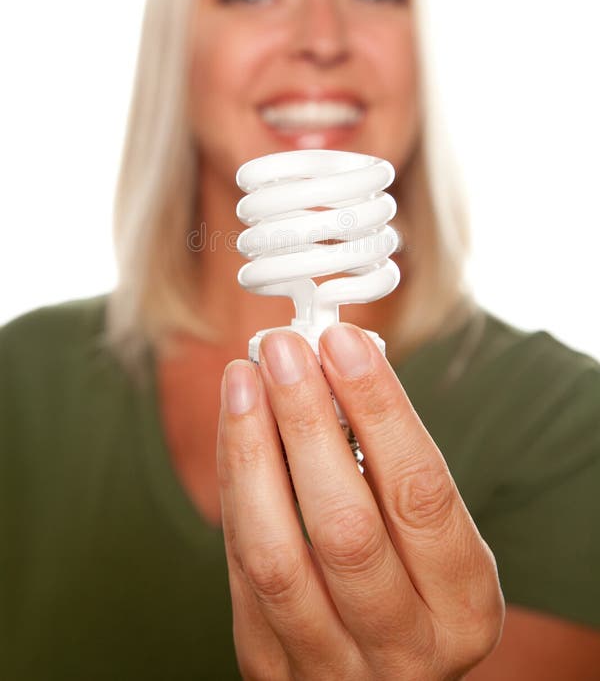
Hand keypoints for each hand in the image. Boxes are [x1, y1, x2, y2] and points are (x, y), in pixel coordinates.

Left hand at [217, 323, 504, 679]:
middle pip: (345, 527)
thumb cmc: (412, 580)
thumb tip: (332, 363)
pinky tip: (236, 426)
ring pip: (276, 555)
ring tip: (244, 379)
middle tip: (283, 349)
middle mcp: (404, 647)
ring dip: (253, 451)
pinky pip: (239, 564)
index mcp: (464, 606)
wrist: (377, 673)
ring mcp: (332, 665)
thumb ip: (390, 464)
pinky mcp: (269, 663)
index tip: (343, 343)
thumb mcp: (433, 536)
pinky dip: (234, 482)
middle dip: (307, 422)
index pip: (420, 492)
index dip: (378, 409)